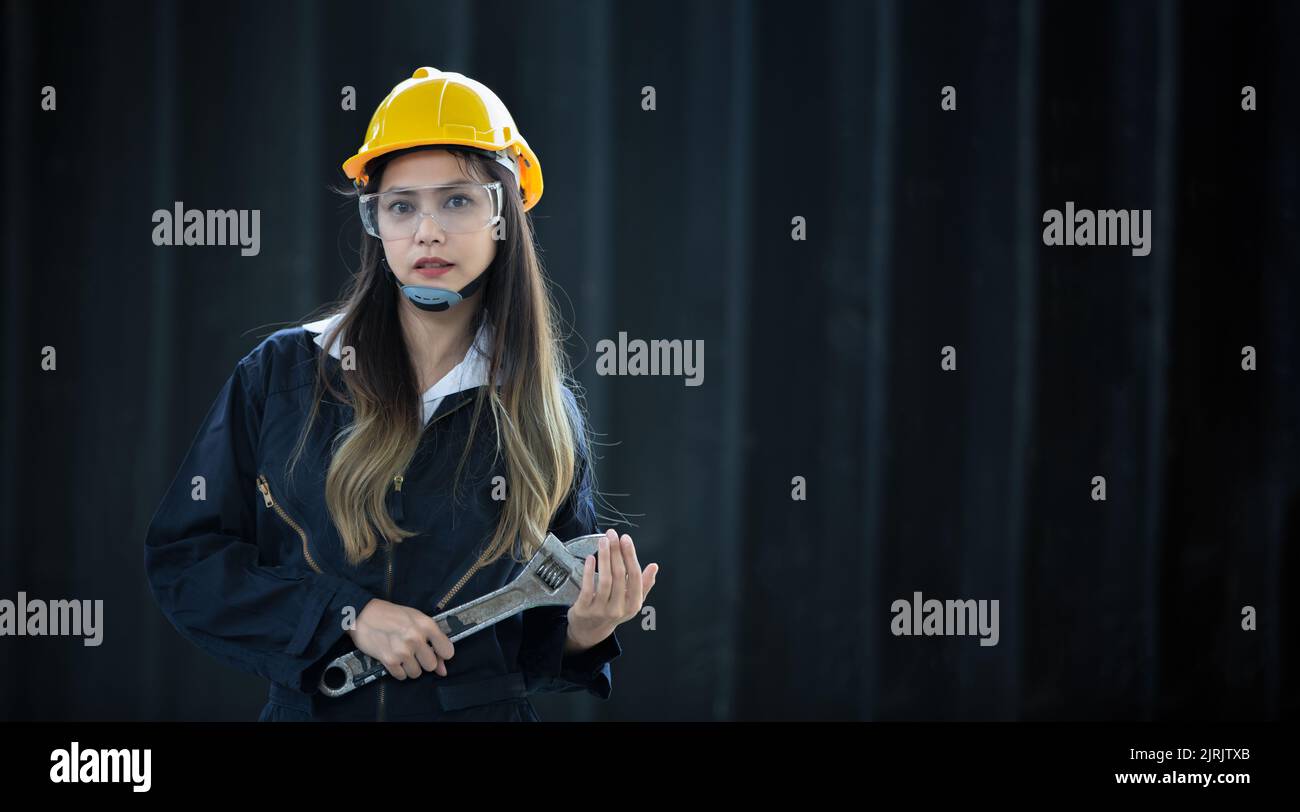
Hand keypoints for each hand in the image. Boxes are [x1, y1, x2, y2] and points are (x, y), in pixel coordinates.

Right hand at [346, 599, 454, 679]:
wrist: (363, 615)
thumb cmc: (391, 615)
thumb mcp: (415, 619)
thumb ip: (432, 641)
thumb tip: (442, 669)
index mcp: (426, 625)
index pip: (447, 651)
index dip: (442, 654)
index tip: (436, 653)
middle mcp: (416, 638)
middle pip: (431, 665)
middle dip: (424, 662)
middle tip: (414, 653)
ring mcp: (402, 651)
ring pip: (416, 673)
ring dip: (410, 667)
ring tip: (402, 655)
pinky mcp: (389, 660)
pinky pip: (401, 676)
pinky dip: (399, 671)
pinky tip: (394, 659)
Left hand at [567, 529, 659, 648]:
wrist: (590, 631)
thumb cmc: (613, 610)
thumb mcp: (631, 601)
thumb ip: (644, 584)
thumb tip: (654, 566)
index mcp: (633, 605)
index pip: (634, 577)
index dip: (630, 556)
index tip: (626, 538)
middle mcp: (619, 609)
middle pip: (619, 575)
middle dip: (616, 552)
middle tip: (612, 534)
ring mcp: (601, 610)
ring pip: (605, 580)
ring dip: (604, 557)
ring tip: (603, 541)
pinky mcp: (584, 610)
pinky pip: (588, 588)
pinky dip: (589, 571)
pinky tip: (590, 558)